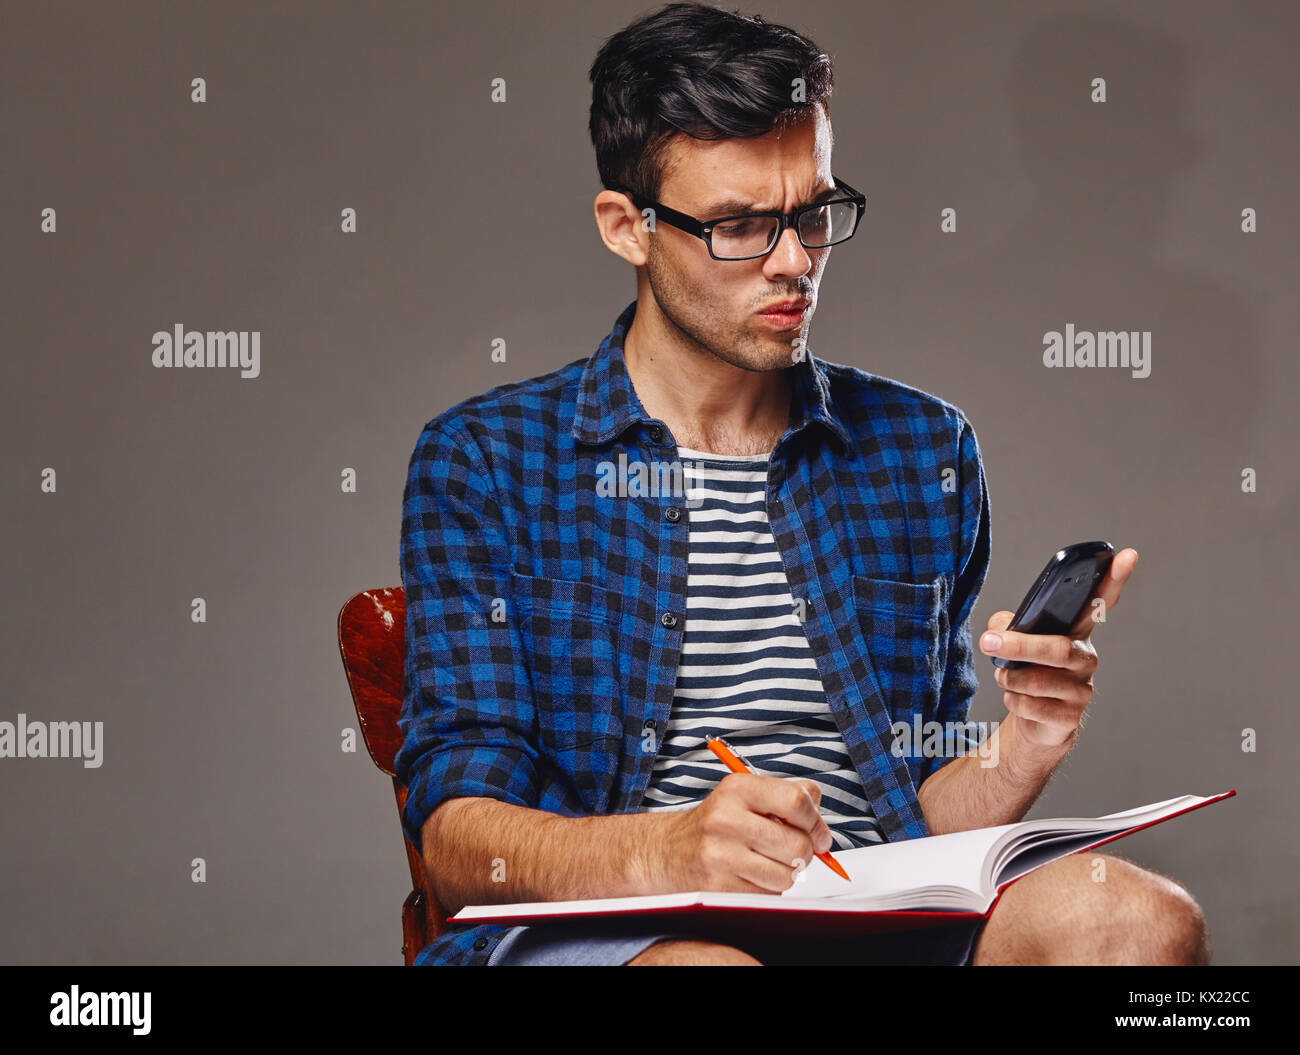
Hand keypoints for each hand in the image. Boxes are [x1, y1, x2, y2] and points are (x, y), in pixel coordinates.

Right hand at [663, 772, 832, 893]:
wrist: (665, 852)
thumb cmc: (713, 823)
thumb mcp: (744, 795)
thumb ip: (787, 794)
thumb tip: (820, 814)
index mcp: (737, 789)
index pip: (796, 802)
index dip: (816, 822)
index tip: (818, 833)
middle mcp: (726, 820)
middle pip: (797, 844)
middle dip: (803, 851)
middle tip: (789, 850)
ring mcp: (721, 856)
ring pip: (787, 875)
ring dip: (784, 873)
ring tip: (765, 862)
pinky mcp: (719, 887)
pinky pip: (767, 895)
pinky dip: (767, 889)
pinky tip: (749, 876)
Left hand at [979, 548, 1138, 747]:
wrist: (1033, 720)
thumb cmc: (1026, 669)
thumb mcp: (1012, 640)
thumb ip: (1004, 626)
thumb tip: (998, 632)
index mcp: (1076, 630)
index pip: (1099, 602)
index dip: (1114, 579)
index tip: (1127, 554)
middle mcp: (1085, 657)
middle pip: (1058, 649)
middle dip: (1019, 646)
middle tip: (988, 643)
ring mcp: (1081, 689)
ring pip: (1037, 680)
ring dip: (1010, 678)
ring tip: (1005, 676)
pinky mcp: (1070, 716)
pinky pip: (1031, 706)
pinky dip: (1013, 701)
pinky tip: (1019, 700)